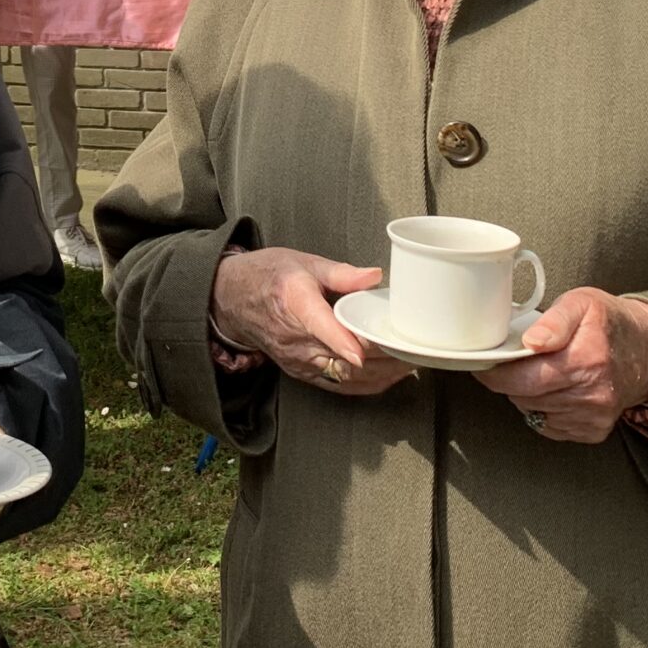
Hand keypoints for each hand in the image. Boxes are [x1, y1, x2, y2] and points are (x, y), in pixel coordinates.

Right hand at [210, 247, 413, 395]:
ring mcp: (298, 359)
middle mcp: (295, 337)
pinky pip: (339, 385)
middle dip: (381, 355)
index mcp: (295, 302)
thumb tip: (374, 276)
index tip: (362, 351)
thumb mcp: (304, 263)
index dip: (342, 340)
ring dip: (380, 373)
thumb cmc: (270, 276)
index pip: (320, 325)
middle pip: (342, 354)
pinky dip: (368, 384)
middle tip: (414, 348)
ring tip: (410, 362)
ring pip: (344, 374)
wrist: (233, 299)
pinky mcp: (302, 372)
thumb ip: (342, 273)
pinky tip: (390, 376)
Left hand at [473, 289, 647, 442]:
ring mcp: (594, 416)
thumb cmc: (609, 323)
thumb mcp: (582, 303)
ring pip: (534, 412)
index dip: (496, 373)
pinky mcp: (594, 430)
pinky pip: (550, 426)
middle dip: (509, 382)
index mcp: (586, 359)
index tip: (485, 365)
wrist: (647, 349)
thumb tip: (531, 341)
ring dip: (526, 395)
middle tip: (509, 364)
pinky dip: (543, 410)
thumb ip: (554, 320)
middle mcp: (592, 393)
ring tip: (538, 372)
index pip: (524, 378)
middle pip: (525, 397)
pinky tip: (554, 390)